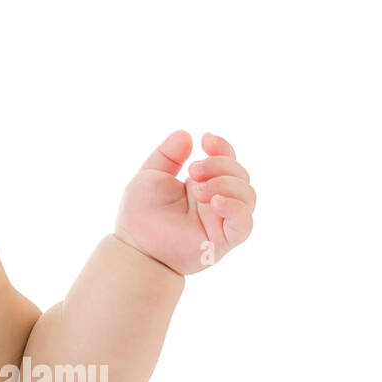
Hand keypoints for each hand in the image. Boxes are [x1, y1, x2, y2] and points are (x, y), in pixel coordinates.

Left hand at [114, 131, 254, 274]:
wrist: (134, 246)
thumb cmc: (139, 214)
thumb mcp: (150, 175)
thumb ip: (168, 155)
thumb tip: (187, 134)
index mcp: (202, 184)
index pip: (226, 160)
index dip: (222, 147)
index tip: (207, 139)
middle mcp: (216, 200)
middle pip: (240, 174)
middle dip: (220, 165)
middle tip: (193, 170)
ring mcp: (222, 220)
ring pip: (248, 195)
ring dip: (226, 184)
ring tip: (197, 188)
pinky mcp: (224, 240)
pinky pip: (245, 223)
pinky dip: (235, 208)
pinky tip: (215, 202)